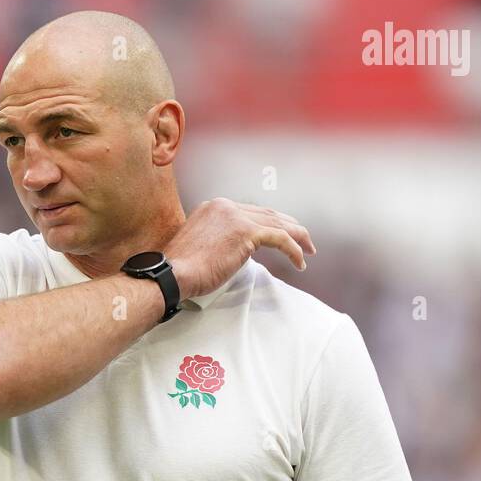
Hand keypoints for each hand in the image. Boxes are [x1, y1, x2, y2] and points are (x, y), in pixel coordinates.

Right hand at [164, 198, 315, 300]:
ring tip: (309, 250)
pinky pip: (279, 238)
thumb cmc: (179, 271)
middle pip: (266, 213)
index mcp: (213, 207)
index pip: (250, 212)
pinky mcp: (245, 233)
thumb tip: (230, 253)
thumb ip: (216, 242)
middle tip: (303, 240)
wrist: (171, 274)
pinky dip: (293, 249)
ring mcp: (235, 217)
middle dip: (288, 226)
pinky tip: (301, 261)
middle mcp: (225, 206)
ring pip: (277, 223)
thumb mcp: (197, 248)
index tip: (280, 235)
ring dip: (297, 237)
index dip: (269, 223)